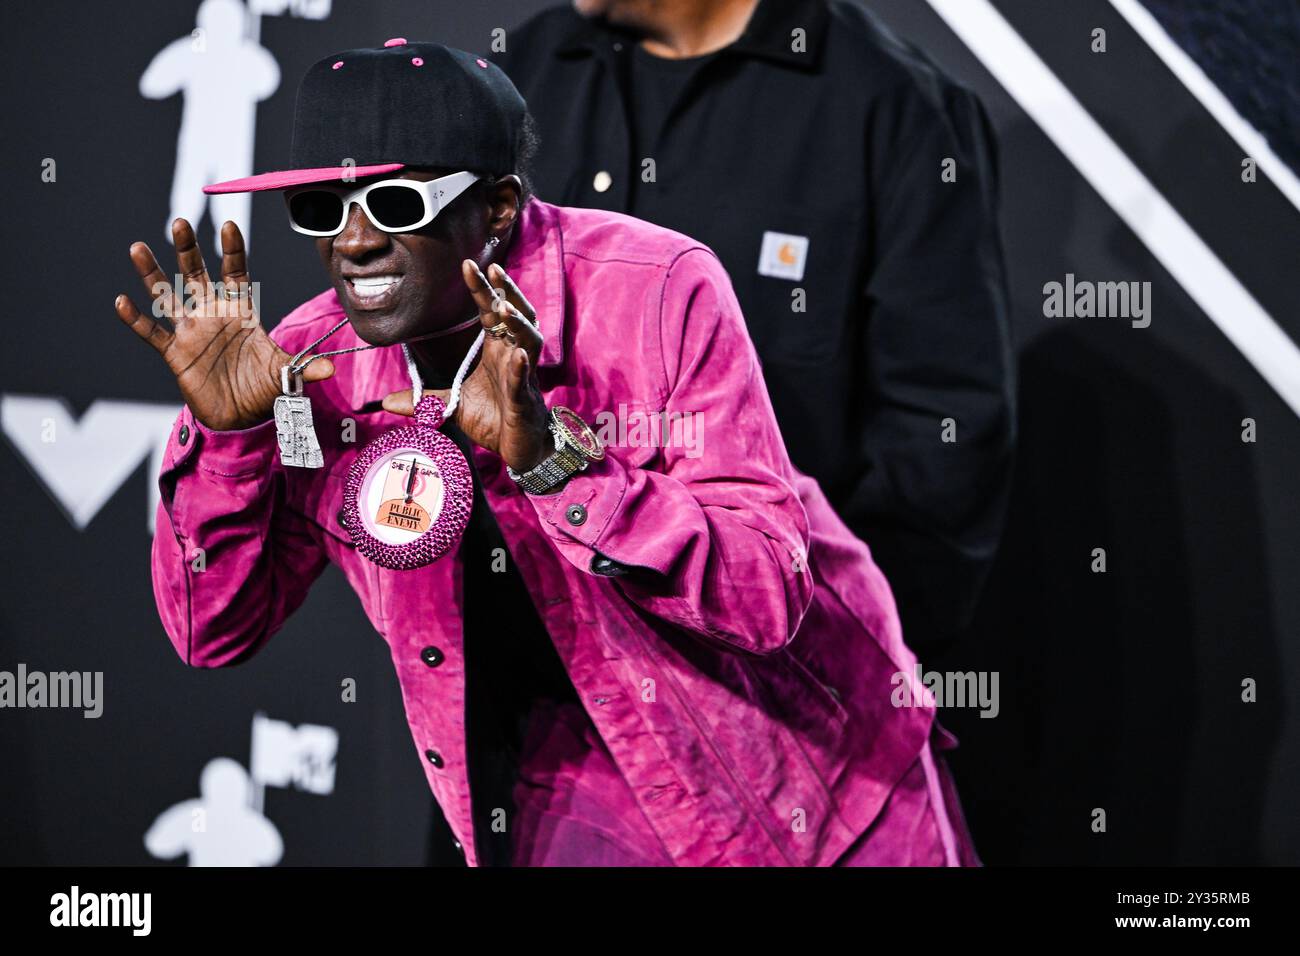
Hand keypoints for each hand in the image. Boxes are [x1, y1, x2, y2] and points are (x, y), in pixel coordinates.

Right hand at [114, 218, 334, 430]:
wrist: (240, 418)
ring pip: (168, 295)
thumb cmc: (263, 389)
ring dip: (152, 273)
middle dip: (188, 250)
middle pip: (197, 275)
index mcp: (241, 312)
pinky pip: (152, 332)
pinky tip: (121, 301)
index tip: (228, 226)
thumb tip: (330, 369)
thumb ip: (303, 369)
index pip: (236, 274)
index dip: (232, 252)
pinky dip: (136, 319)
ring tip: (137, 248)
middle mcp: (213, 315)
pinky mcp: (175, 352)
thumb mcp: (285, 376)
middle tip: (179, 223)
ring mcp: (191, 331)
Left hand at [381, 260, 549, 473]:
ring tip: (504, 308)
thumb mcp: (451, 406)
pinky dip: (521, 367)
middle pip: (517, 315)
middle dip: (507, 292)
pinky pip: (524, 380)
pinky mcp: (524, 401)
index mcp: (497, 351)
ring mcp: (523, 377)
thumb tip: (384, 401)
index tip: (467, 264)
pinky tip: (518, 355)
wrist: (517, 449)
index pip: (491, 312)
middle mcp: (513, 356)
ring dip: (519, 323)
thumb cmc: (493, 419)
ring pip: (529, 341)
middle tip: (494, 268)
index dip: (482, 288)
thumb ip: (423, 399)